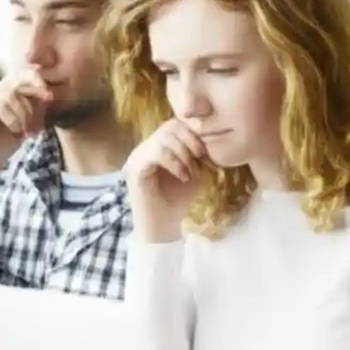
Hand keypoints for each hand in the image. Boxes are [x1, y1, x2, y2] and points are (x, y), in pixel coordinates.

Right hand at [0, 67, 53, 191]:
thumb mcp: (19, 132)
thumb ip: (31, 115)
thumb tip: (47, 97)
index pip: (18, 79)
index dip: (36, 83)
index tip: (50, 98)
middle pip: (13, 78)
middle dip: (35, 87)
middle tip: (48, 99)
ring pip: (7, 93)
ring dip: (24, 112)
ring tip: (27, 132)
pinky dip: (11, 117)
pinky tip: (16, 132)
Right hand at [124, 119, 206, 241]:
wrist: (164, 226)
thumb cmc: (180, 201)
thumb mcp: (196, 173)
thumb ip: (201, 155)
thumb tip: (214, 137)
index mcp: (161, 144)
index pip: (178, 123)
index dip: (195, 131)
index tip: (207, 150)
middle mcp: (147, 146)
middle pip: (171, 125)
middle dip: (191, 140)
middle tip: (201, 159)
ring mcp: (139, 155)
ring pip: (164, 137)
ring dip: (184, 154)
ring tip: (191, 173)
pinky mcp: (136, 168)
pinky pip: (157, 153)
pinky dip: (175, 163)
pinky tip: (183, 177)